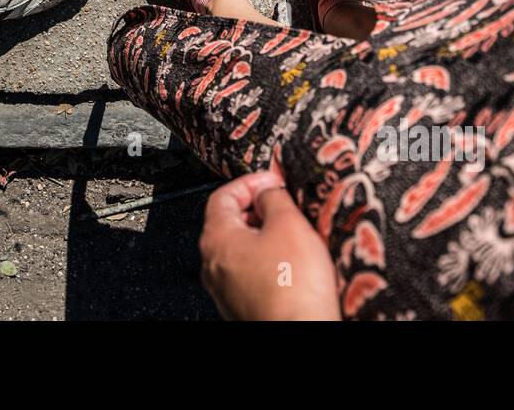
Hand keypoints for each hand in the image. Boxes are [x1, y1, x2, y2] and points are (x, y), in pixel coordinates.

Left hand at [198, 168, 340, 320]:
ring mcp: (226, 289)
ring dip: (265, 236)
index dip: (250, 182)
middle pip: (229, 223)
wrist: (299, 334)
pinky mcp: (243, 307)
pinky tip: (291, 265)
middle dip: (258, 209)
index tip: (272, 180)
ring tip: (293, 234)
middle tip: (285, 204)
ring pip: (242, 250)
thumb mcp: (289, 224)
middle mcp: (213, 265)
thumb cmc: (292, 287)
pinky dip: (268, 261)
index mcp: (216, 239)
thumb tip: (267, 191)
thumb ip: (273, 198)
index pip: (222, 195)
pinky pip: (252, 274)